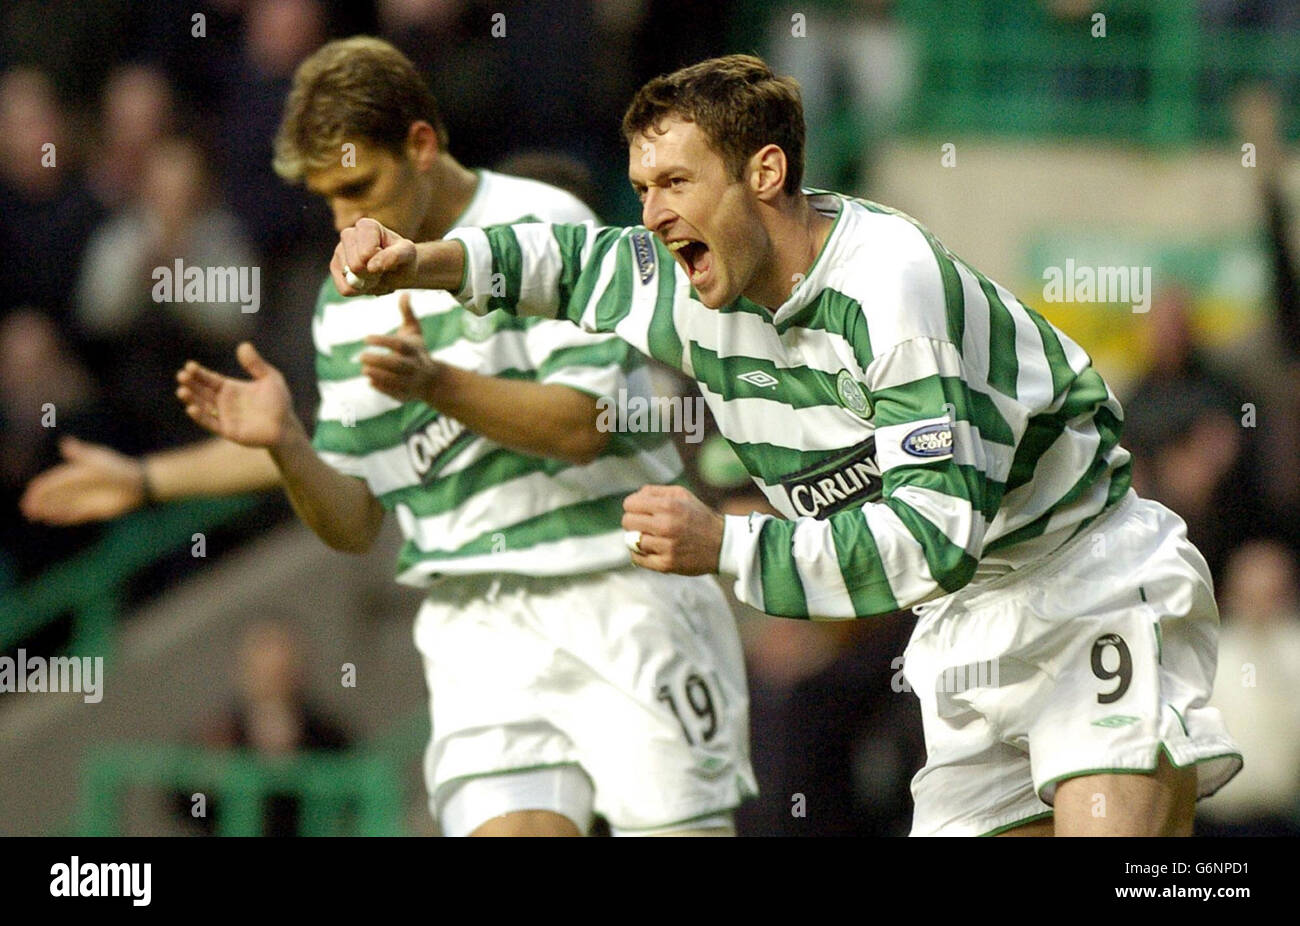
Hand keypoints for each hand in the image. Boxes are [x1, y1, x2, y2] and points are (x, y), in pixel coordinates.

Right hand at [19, 437, 145, 524]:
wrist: (138, 483)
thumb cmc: (119, 468)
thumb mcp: (100, 460)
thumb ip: (81, 455)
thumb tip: (65, 443)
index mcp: (74, 473)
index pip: (52, 481)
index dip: (40, 488)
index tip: (30, 496)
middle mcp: (76, 487)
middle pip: (52, 495)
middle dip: (39, 502)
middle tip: (28, 510)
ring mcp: (83, 499)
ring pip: (60, 506)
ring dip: (47, 510)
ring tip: (35, 516)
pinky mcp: (91, 510)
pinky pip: (73, 515)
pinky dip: (62, 517)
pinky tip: (52, 520)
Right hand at [175, 343, 300, 448]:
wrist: (286, 426)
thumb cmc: (278, 401)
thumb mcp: (269, 378)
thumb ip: (255, 364)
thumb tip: (243, 345)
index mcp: (230, 388)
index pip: (209, 379)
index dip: (199, 373)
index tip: (189, 366)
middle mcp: (223, 402)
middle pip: (202, 391)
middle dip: (191, 384)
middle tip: (181, 376)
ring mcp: (224, 416)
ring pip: (202, 406)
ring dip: (191, 399)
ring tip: (182, 391)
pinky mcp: (228, 430)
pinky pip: (211, 423)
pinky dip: (200, 416)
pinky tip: (191, 408)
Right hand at [331, 217, 417, 295]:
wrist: (399, 270)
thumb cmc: (404, 259)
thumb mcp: (408, 255)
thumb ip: (394, 256)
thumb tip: (371, 266)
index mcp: (366, 226)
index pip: (366, 254)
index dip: (380, 263)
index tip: (389, 259)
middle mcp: (348, 234)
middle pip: (355, 267)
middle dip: (373, 275)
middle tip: (383, 270)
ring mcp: (339, 251)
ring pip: (350, 280)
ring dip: (369, 284)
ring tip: (377, 275)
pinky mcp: (335, 268)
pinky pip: (345, 289)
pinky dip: (360, 291)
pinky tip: (368, 282)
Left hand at [360, 292, 446, 402]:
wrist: (433, 380)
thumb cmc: (417, 350)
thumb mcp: (414, 331)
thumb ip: (407, 314)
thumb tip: (405, 293)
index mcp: (414, 350)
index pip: (398, 345)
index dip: (382, 341)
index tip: (365, 338)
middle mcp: (415, 366)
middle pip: (398, 364)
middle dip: (379, 360)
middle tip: (361, 355)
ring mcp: (412, 382)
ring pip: (396, 380)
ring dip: (379, 375)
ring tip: (364, 369)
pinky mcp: (407, 395)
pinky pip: (395, 393)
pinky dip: (382, 388)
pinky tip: (370, 381)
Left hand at [621, 484, 724, 575]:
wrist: (722, 544)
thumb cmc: (699, 517)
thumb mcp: (682, 495)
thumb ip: (656, 492)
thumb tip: (635, 496)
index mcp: (669, 506)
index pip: (630, 504)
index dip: (633, 506)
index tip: (641, 510)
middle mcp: (666, 526)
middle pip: (627, 521)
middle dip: (633, 521)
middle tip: (644, 524)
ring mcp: (666, 547)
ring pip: (632, 540)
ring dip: (638, 538)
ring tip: (650, 537)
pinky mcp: (666, 565)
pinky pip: (637, 559)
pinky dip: (639, 554)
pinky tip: (650, 549)